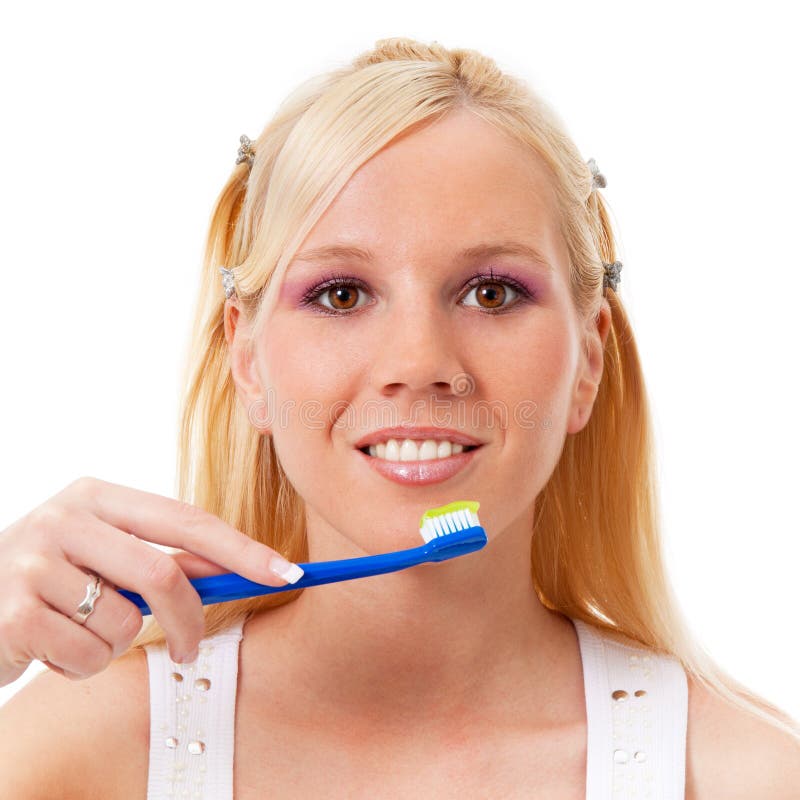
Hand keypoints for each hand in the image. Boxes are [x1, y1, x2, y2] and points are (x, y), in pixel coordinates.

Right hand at [0, 476, 300, 685]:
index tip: (287, 572)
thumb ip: (162, 558)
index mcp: (97, 496)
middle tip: (193, 649)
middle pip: (162, 574)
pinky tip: (52, 649)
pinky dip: (83, 665)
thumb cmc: (51, 578)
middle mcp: (65, 518)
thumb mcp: (103, 554)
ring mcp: (33, 562)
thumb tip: (237, 568)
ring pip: (124, 623)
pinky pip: (85, 654)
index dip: (242, 549)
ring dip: (117, 645)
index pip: (187, 519)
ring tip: (82, 634)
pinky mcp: (10, 611)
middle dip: (190, 620)